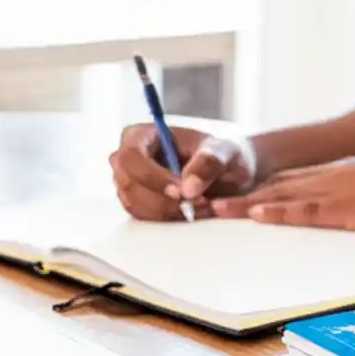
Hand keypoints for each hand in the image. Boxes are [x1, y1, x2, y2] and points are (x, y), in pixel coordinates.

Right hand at [110, 125, 254, 220]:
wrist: (227, 175)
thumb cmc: (221, 156)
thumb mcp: (224, 152)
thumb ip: (209, 163)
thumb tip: (188, 188)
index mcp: (140, 136)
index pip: (131, 158)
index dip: (153, 178)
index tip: (181, 192)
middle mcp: (127, 160)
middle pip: (129, 186)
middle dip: (163, 200)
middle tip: (198, 204)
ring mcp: (128, 184)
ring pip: (136, 206)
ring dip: (169, 213)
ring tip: (201, 206)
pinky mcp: (137, 204)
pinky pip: (143, 219)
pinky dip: (168, 220)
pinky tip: (192, 213)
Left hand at [210, 162, 354, 234]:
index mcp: (344, 172)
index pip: (292, 179)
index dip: (259, 187)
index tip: (232, 193)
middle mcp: (334, 176)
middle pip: (276, 184)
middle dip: (240, 193)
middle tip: (207, 200)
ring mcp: (339, 191)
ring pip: (280, 195)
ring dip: (244, 204)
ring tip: (212, 209)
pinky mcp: (348, 209)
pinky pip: (304, 211)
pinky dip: (275, 212)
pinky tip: (253, 215)